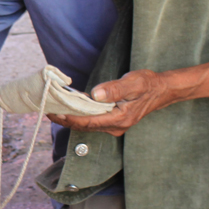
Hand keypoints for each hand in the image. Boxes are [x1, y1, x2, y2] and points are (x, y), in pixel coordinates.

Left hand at [47, 70, 174, 136]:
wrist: (162, 90)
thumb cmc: (148, 85)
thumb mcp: (134, 83)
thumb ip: (115, 89)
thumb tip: (96, 94)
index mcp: (119, 119)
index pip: (88, 122)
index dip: (70, 119)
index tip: (54, 113)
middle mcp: (115, 126)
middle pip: (84, 126)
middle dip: (65, 119)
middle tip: (46, 110)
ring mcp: (114, 125)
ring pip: (87, 124)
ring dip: (71, 118)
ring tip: (53, 109)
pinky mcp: (113, 120)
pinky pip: (92, 120)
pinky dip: (79, 115)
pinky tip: (70, 107)